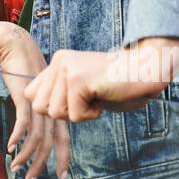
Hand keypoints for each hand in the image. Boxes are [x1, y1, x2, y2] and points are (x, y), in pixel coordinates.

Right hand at [0, 28, 70, 178]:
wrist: (18, 48)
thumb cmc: (26, 69)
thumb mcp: (37, 92)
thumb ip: (40, 108)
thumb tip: (38, 125)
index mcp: (55, 109)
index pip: (63, 137)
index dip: (63, 157)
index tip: (62, 175)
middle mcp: (50, 109)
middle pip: (50, 142)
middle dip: (42, 165)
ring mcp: (38, 104)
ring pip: (36, 137)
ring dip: (25, 155)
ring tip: (15, 168)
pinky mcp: (25, 98)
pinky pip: (23, 122)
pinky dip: (18, 136)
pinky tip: (11, 146)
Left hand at [22, 46, 169, 122]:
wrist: (146, 71)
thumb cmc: (118, 85)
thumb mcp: (82, 88)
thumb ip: (60, 93)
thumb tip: (38, 109)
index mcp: (58, 61)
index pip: (32, 94)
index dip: (52, 106)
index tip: (77, 100)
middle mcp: (59, 61)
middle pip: (39, 106)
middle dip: (64, 112)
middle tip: (87, 99)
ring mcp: (67, 69)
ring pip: (55, 112)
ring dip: (79, 113)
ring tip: (96, 97)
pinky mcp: (77, 80)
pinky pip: (74, 116)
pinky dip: (92, 115)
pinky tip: (104, 97)